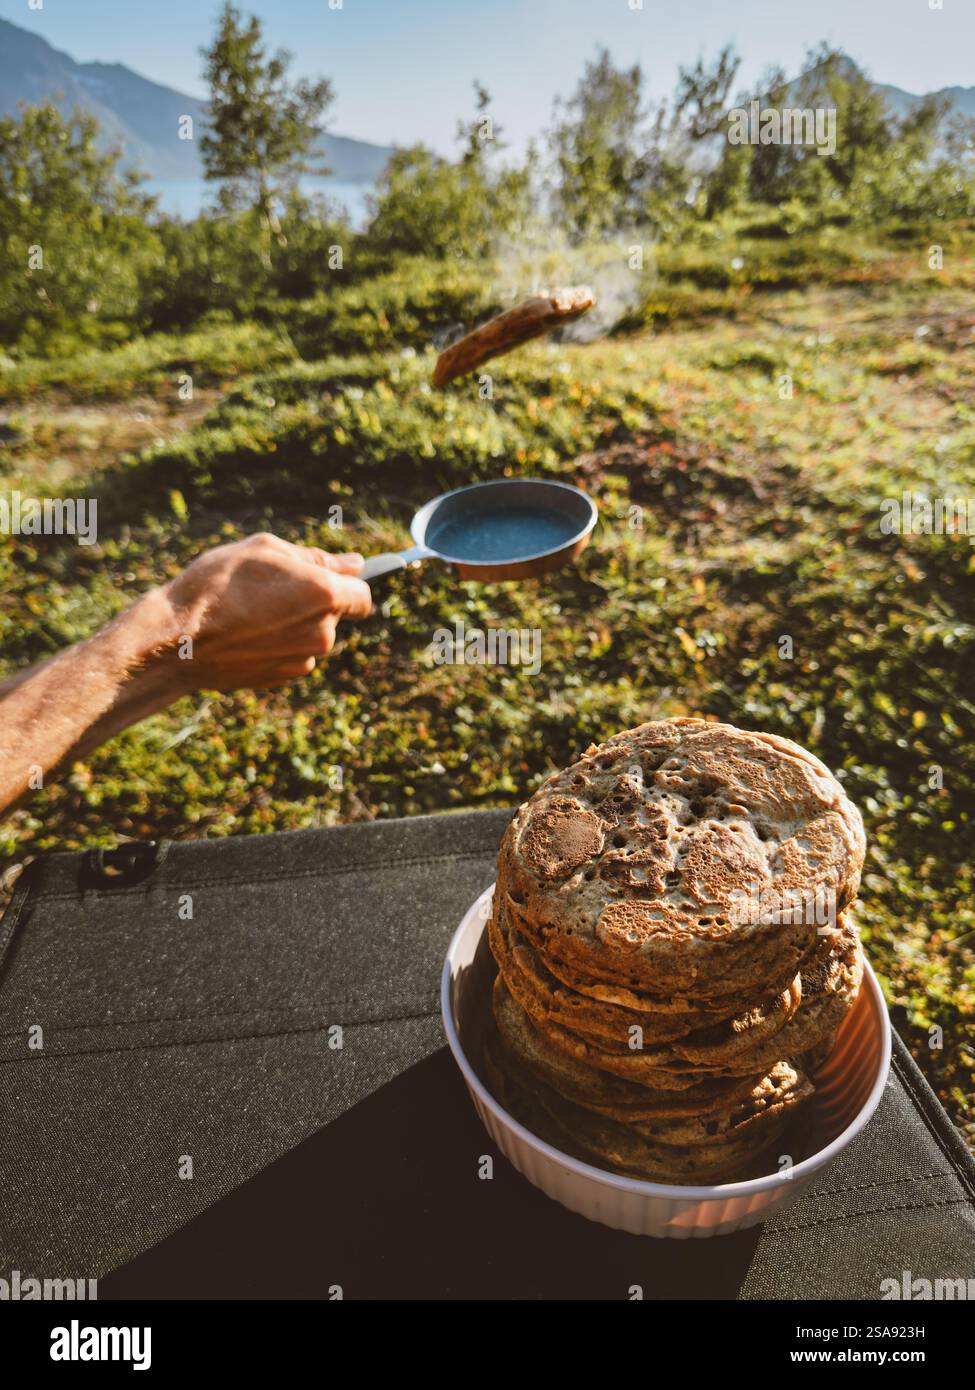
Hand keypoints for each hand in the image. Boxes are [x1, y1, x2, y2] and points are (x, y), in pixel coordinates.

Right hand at [161, 532, 371, 691]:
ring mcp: (302, 661)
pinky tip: (243, 635)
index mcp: (324, 595)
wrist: (176, 640)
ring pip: (310, 638)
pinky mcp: (281, 679)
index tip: (329, 581)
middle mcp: (321, 633)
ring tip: (249, 612)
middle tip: (269, 589)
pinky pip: (290, 657)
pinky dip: (274, 646)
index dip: (347, 586)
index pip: (363, 596)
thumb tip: (355, 564)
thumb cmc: (216, 585)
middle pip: (333, 616)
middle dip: (312, 603)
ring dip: (291, 625)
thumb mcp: (264, 551)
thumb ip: (316, 557)